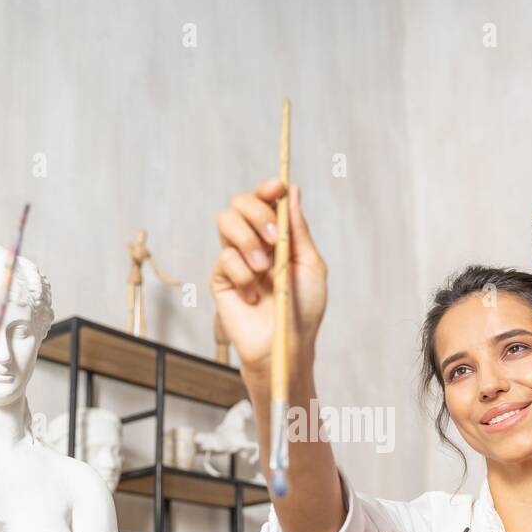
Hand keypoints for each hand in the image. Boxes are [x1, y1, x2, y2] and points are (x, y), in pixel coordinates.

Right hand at [210, 180, 327, 372]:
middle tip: (276, 241)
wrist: (285, 345)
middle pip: (240, 202)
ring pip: (226, 221)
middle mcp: (254, 242)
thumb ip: (299, 229)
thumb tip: (292, 191)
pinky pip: (225, 259)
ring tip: (264, 269)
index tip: (277, 186)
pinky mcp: (221, 278)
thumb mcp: (310, 265)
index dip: (268, 188)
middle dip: (258, 213)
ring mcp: (235, 259)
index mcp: (278, 236)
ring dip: (248, 241)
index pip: (265, 200)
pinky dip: (243, 275)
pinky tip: (253, 297)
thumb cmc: (303, 309)